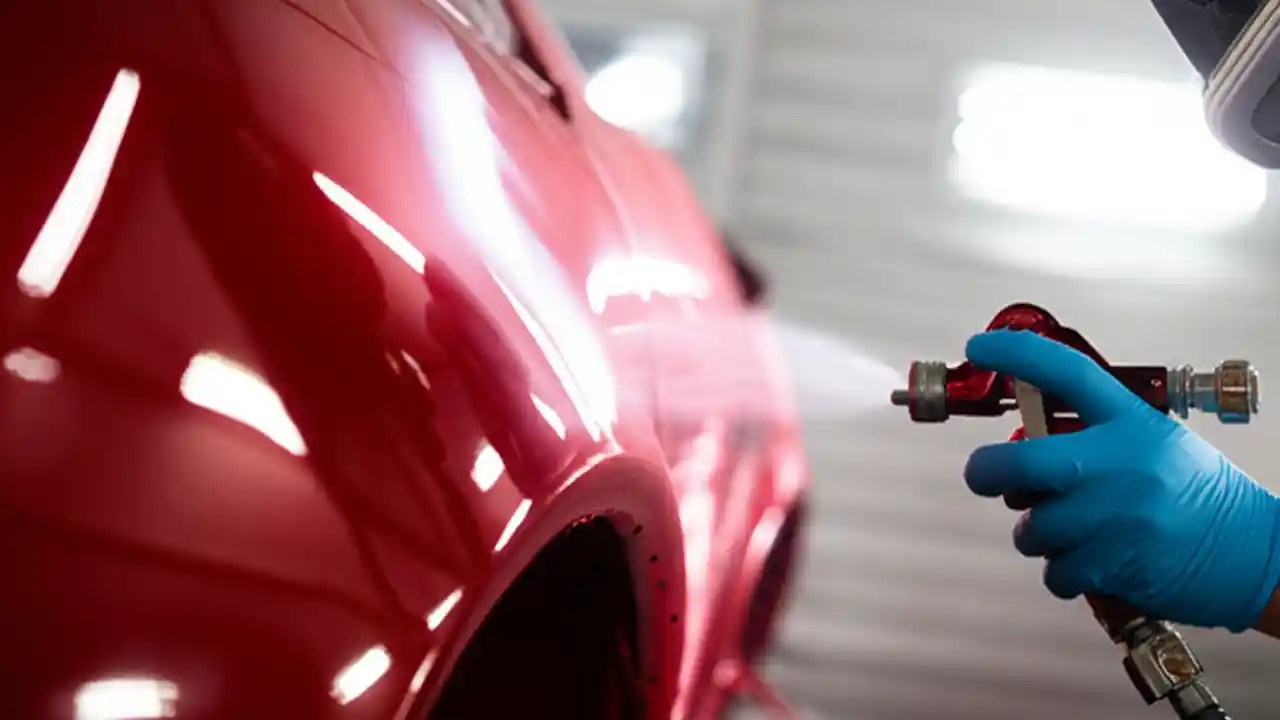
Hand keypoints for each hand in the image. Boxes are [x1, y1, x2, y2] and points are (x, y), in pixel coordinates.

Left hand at [963, 329, 1279, 631]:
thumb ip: (1093, 433)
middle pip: (1018, 463)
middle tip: (988, 475)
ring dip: (1038, 531)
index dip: (1016, 353)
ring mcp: (1115, 515)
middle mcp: (1119, 464)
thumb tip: (1025, 438)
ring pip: (1030, 526)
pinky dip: (1063, 571)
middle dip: (986, 472)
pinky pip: (1053, 569)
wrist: (1252, 554)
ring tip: (1074, 527)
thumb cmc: (1197, 495)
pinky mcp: (1113, 562)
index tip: (981, 346)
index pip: (1066, 372)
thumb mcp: (1153, 440)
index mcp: (1131, 423)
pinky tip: (1092, 558)